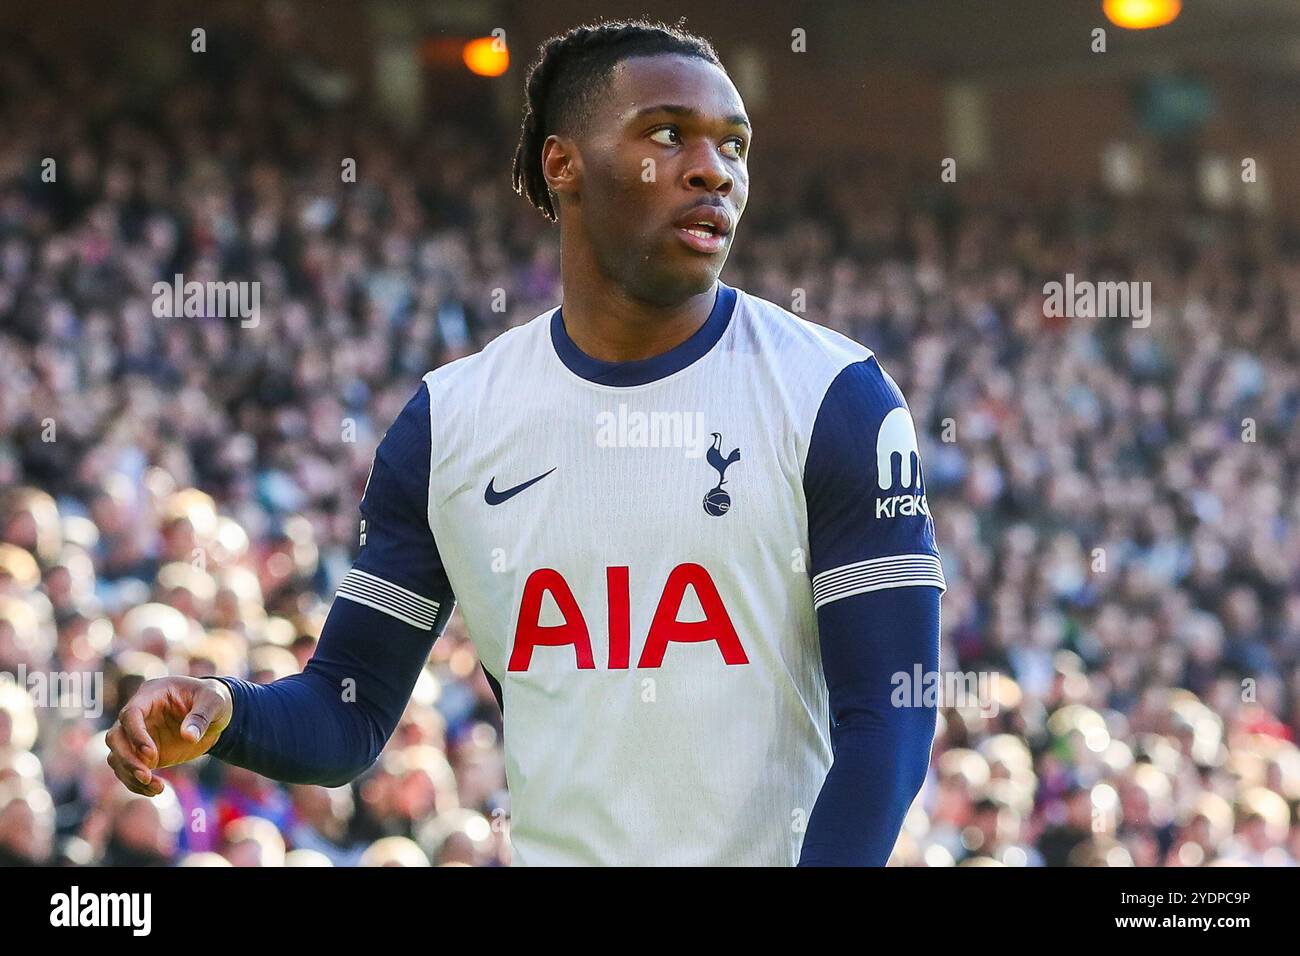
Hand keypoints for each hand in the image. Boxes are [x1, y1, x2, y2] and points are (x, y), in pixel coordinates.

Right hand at [106, 676, 232, 795]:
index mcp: (151, 694)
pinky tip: (156, 790)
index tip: (152, 754)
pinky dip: (137, 783)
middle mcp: (139, 714)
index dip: (136, 735)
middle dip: (127, 759)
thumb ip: (201, 717)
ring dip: (131, 775)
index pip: (130, 714)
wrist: (216, 712)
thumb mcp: (214, 701)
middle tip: (146, 776)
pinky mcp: (142, 753)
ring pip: (117, 756)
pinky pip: (129, 770)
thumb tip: (188, 737)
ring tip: (157, 788)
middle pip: (116, 737)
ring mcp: (138, 735)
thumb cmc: (213, 699)